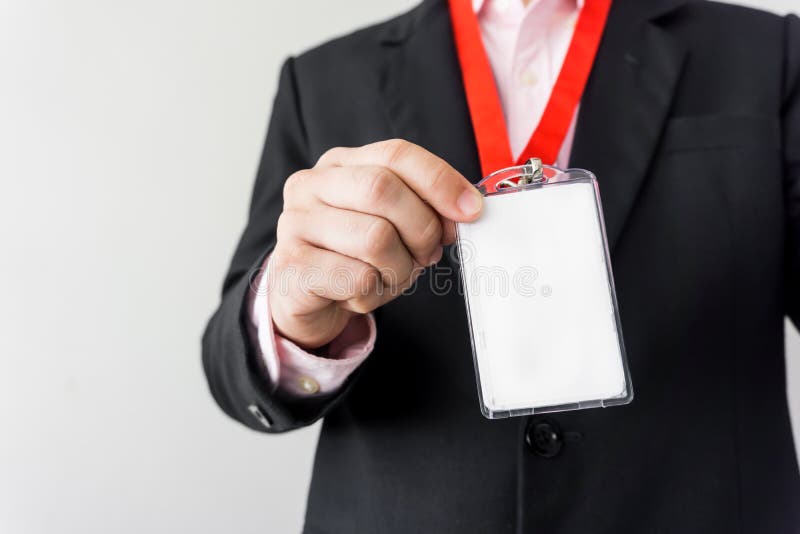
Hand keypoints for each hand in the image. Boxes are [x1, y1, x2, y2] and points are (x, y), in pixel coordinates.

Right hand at [268, 139, 482, 348]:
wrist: (304, 297)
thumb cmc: (354, 256)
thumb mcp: (392, 222)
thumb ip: (424, 206)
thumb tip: (466, 209)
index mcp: (341, 164)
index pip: (396, 153)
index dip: (439, 180)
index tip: (470, 210)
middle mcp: (311, 185)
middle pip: (383, 189)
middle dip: (422, 228)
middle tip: (428, 254)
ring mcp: (295, 224)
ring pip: (375, 238)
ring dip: (400, 268)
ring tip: (391, 276)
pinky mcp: (292, 267)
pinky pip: (358, 278)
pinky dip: (375, 293)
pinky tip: (363, 293)